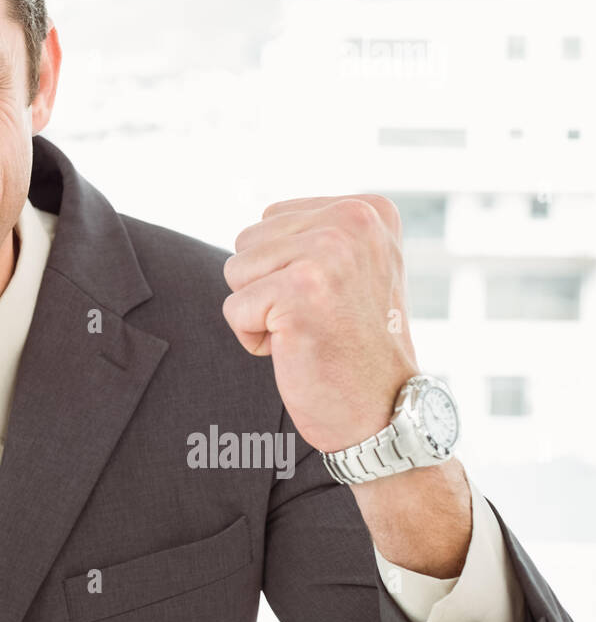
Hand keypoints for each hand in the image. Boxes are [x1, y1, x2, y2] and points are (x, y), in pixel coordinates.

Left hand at [221, 195, 417, 453]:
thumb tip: (257, 225)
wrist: (387, 412)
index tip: (332, 298)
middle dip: (267, 287)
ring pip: (236, 271)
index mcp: (368, 209)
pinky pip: (234, 308)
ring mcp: (329, 253)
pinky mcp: (301, 291)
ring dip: (260, 311)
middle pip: (248, 241)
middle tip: (319, 319)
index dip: (284, 268)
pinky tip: (298, 349)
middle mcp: (354, 220)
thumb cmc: (356, 345)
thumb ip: (312, 234)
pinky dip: (253, 339)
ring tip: (310, 331)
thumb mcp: (352, 268)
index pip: (272, 219)